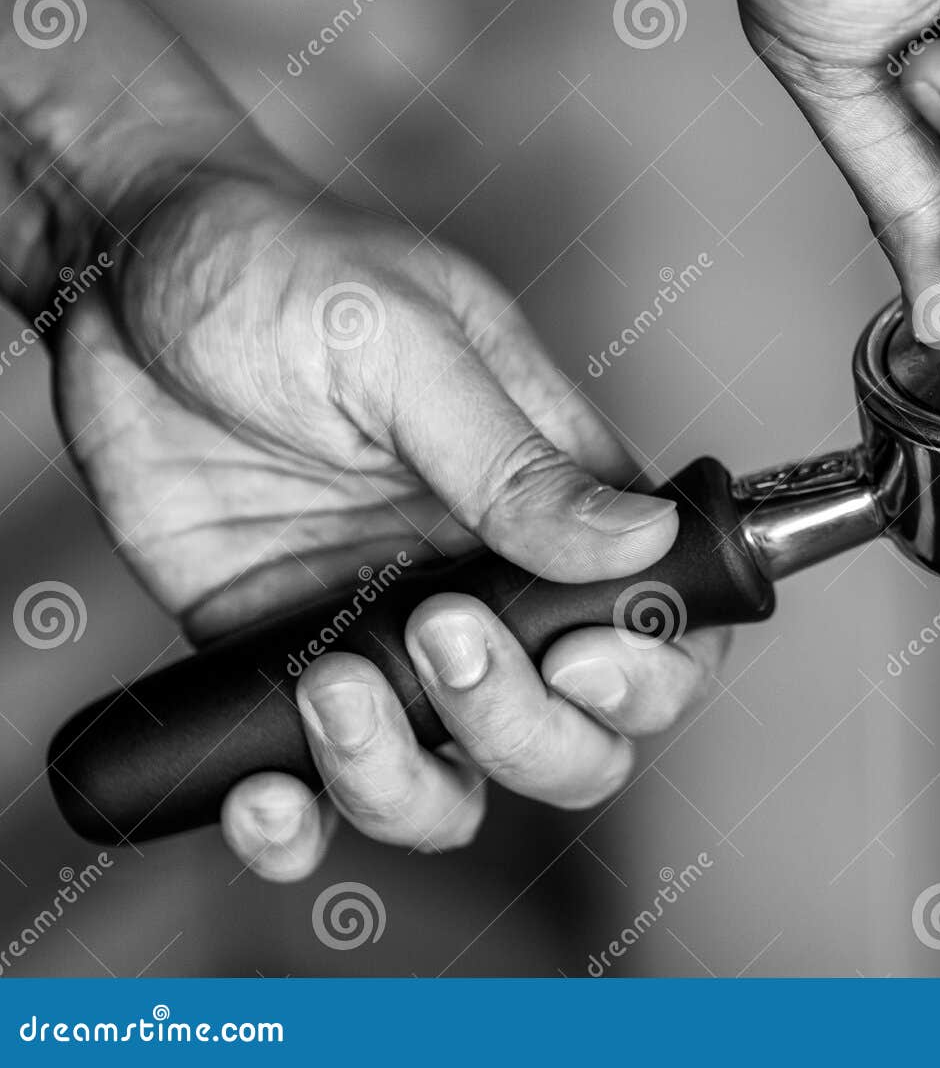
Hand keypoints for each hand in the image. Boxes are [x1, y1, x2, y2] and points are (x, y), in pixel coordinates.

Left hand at [56, 167, 728, 879]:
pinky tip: (261, 790)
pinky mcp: (284, 665)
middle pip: (577, 734)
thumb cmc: (273, 266)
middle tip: (445, 640)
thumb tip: (641, 540)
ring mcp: (386, 635)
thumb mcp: (400, 338)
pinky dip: (296, 830)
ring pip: (454, 786)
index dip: (657, 668)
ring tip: (332, 689)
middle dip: (528, 731)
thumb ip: (513, 456)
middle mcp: (488, 580)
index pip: (666, 615)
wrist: (116, 282)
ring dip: (404, 782)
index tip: (581, 654)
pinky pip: (313, 792)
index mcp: (554, 492)